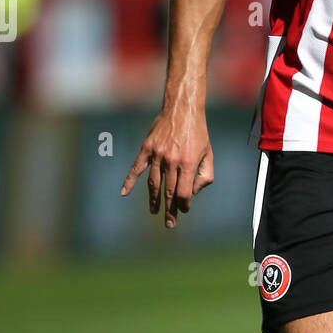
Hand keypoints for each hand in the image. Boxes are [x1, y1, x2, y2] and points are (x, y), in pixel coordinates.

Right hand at [120, 107, 213, 227]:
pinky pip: (136, 168)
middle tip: (169, 224)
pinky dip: (129, 181)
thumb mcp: (209, 154)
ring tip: (154, 212)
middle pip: (169, 192)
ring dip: (153, 200)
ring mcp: (157, 154)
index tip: (184, 210)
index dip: (183, 205)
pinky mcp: (147, 148)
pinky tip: (123, 192)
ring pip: (154, 183)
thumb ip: (205, 175)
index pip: (184, 193)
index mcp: (188, 163)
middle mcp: (172, 161)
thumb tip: (193, 192)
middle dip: (170, 210)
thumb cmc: (198, 133)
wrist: (183, 108)